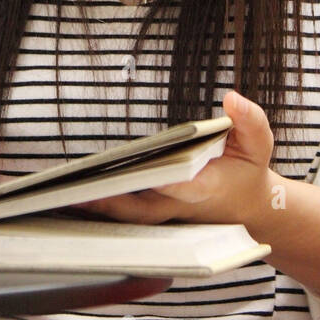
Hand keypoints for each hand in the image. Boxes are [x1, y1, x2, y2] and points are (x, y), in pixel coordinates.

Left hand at [67, 90, 278, 227]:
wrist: (250, 212)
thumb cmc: (248, 172)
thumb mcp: (259, 144)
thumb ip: (250, 121)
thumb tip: (232, 98)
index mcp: (207, 189)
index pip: (183, 186)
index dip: (164, 181)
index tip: (144, 174)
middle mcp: (180, 209)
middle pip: (142, 211)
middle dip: (111, 201)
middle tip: (76, 190)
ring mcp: (165, 219)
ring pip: (127, 219)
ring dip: (96, 207)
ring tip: (60, 192)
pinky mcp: (153, 220)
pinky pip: (122, 220)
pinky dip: (99, 209)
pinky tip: (70, 196)